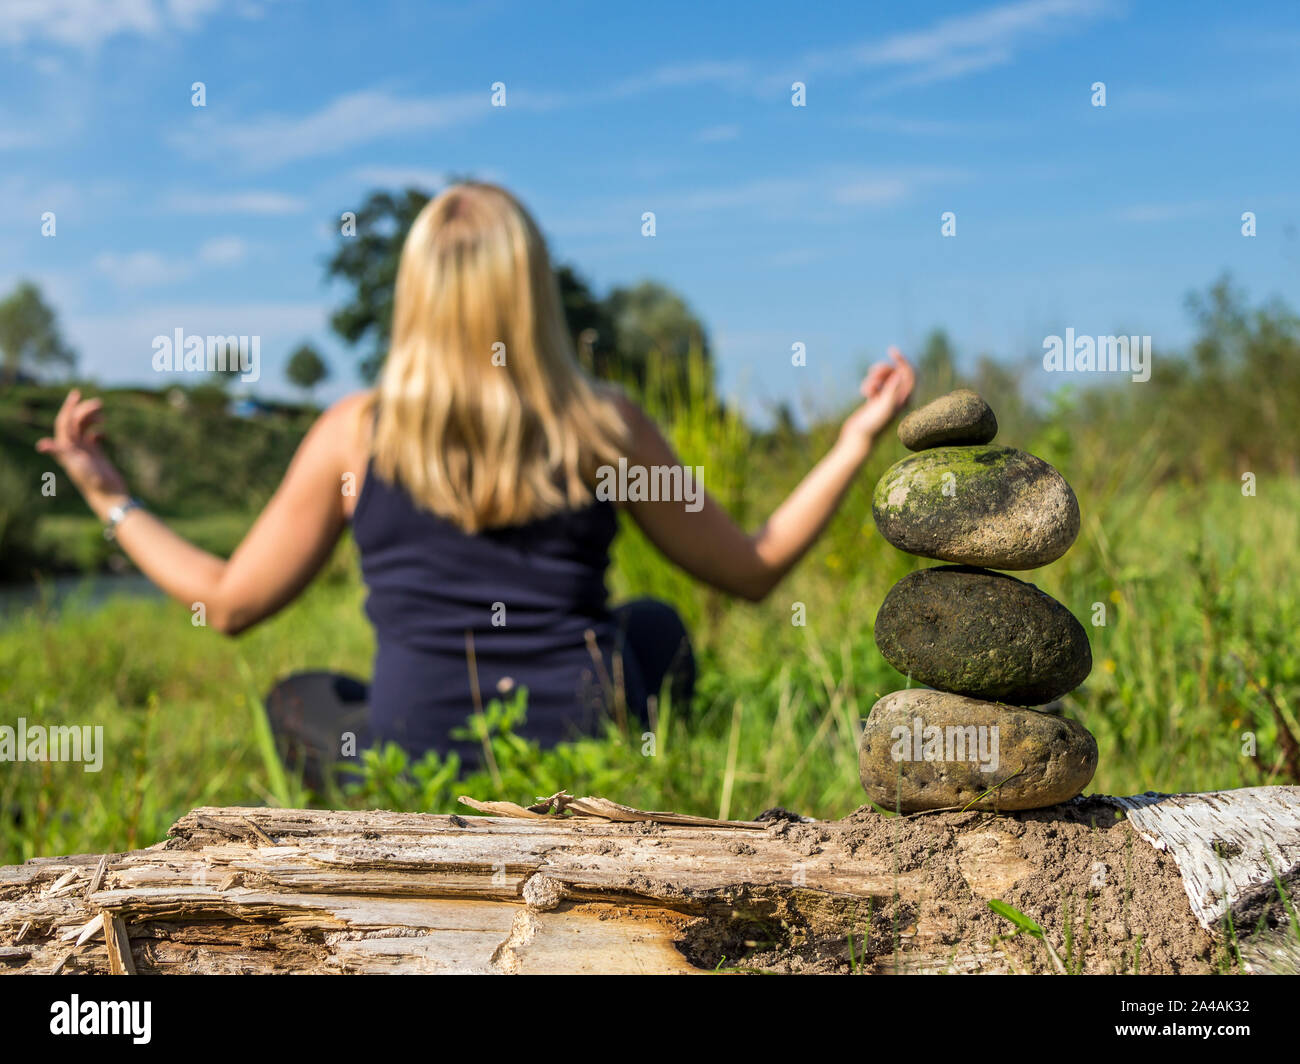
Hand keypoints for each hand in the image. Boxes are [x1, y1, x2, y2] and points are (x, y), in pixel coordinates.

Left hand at [36, 390, 129, 518]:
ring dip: (92, 418)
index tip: (76, 393)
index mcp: (67, 447)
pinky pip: (93, 437)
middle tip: (100, 403)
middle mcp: (74, 448)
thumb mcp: (76, 465)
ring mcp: (84, 451)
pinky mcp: (95, 455)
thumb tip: (42, 445)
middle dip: (85, 410)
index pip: (64, 422)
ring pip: (84, 428)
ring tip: (104, 416)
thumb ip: (60, 453)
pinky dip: (99, 431)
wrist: (109, 495)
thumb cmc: (92, 481)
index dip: (68, 407)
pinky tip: (105, 434)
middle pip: (75, 422)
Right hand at [839, 347, 915, 452]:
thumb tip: (901, 373)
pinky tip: (864, 393)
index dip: (903, 360)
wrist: (859, 439)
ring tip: (867, 387)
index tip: (892, 351)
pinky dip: (869, 385)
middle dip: (884, 369)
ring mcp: (887, 399)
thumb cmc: (873, 426)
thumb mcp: (884, 406)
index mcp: (905, 399)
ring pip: (884, 377)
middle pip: (896, 372)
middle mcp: (898, 398)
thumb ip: (892, 389)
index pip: (910, 374)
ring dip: (874, 377)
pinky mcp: (875, 401)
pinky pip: (875, 384)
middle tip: (873, 372)